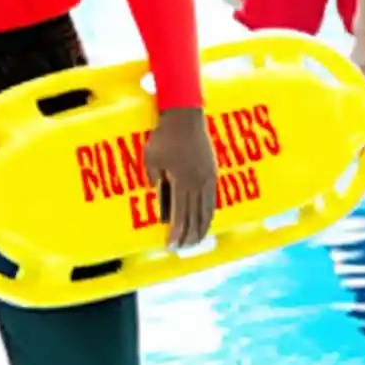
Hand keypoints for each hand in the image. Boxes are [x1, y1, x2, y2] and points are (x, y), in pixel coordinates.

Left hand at [144, 108, 217, 248]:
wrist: (185, 115)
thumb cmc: (164, 136)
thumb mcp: (151, 159)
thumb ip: (154, 181)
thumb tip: (158, 200)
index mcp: (182, 181)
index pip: (180, 215)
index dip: (176, 233)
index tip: (170, 246)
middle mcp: (198, 183)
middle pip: (195, 217)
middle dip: (189, 236)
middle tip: (182, 249)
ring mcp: (208, 178)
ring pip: (207, 211)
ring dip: (202, 229)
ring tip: (196, 242)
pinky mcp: (213, 172)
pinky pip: (212, 199)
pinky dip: (209, 214)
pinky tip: (205, 221)